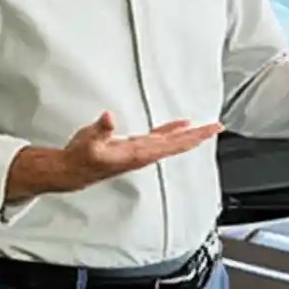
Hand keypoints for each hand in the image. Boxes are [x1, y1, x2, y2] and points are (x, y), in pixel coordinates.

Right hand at [58, 111, 222, 191]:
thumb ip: (100, 129)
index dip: (193, 137)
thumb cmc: (81, 158)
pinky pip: (160, 139)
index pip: (174, 144)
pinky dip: (172, 132)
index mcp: (139, 153)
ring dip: (189, 135)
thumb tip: (109, 118)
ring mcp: (140, 151)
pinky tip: (179, 127)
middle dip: (199, 136)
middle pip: (178, 144)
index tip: (210, 130)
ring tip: (204, 128)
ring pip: (172, 142)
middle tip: (217, 127)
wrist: (71, 171)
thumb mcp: (89, 141)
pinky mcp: (134, 148)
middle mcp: (143, 153)